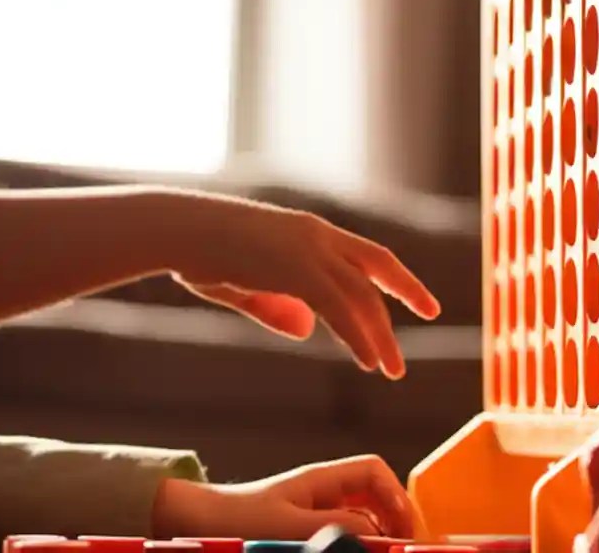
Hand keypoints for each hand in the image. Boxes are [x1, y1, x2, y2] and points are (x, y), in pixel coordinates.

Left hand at [152, 455, 421, 540]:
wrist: (195, 525)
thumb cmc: (235, 521)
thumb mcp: (288, 526)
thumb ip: (334, 526)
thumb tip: (375, 532)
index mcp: (321, 480)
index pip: (374, 472)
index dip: (396, 495)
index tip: (407, 528)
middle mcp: (322, 492)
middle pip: (374, 495)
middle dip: (393, 518)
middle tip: (402, 546)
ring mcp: (313, 510)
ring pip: (362, 516)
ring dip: (376, 533)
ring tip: (381, 552)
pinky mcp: (303, 529)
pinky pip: (341, 531)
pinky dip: (355, 541)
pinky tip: (354, 551)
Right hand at [169, 193, 440, 378]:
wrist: (173, 228)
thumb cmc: (198, 251)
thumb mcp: (243, 283)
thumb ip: (276, 307)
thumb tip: (307, 331)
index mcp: (309, 232)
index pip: (367, 255)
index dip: (398, 278)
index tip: (421, 301)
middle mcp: (317, 235)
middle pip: (377, 267)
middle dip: (407, 296)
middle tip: (425, 324)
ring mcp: (309, 249)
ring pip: (361, 295)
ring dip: (380, 335)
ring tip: (390, 369)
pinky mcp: (296, 268)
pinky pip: (340, 307)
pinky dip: (358, 335)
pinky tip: (369, 360)